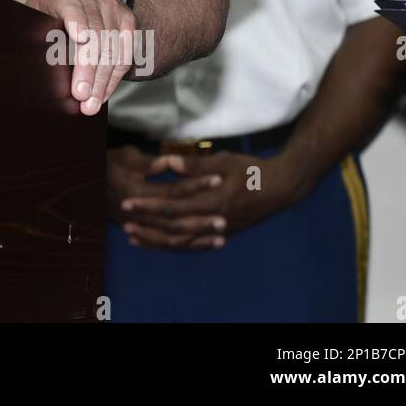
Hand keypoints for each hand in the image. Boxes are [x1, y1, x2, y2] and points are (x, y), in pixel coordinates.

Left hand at [27, 0, 135, 113]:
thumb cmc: (53, 9)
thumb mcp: (37, 13)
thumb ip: (36, 32)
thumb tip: (30, 64)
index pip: (71, 7)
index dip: (76, 22)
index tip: (80, 38)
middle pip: (95, 35)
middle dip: (88, 69)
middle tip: (81, 95)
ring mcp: (111, 8)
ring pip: (112, 49)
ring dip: (102, 81)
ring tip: (92, 103)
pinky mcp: (127, 20)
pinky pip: (124, 54)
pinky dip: (114, 78)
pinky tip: (104, 93)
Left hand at [115, 149, 297, 248]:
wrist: (282, 188)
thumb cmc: (252, 170)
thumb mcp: (224, 161)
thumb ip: (196, 165)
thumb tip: (170, 163)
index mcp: (213, 201)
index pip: (172, 207)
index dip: (148, 206)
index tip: (127, 202)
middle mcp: (214, 221)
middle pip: (173, 228)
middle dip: (147, 226)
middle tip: (123, 222)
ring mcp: (219, 231)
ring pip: (182, 241)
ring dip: (156, 241)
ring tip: (133, 238)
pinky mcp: (222, 234)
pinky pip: (194, 244)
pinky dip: (175, 244)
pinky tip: (160, 242)